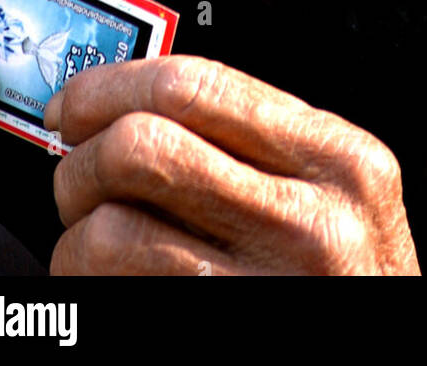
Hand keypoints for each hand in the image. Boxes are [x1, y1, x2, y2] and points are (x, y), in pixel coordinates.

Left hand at [45, 56, 420, 275]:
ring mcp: (262, 295)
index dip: (112, 87)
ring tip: (90, 248)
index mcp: (337, 160)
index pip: (195, 86)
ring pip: (110, 231)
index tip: (75, 103)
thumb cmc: (351, 285)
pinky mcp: (217, 344)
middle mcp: (308, 223)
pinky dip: (86, 294)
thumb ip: (263, 140)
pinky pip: (113, 303)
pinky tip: (107, 292)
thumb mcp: (340, 194)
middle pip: (141, 147)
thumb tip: (137, 100)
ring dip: (75, 239)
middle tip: (77, 180)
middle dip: (83, 160)